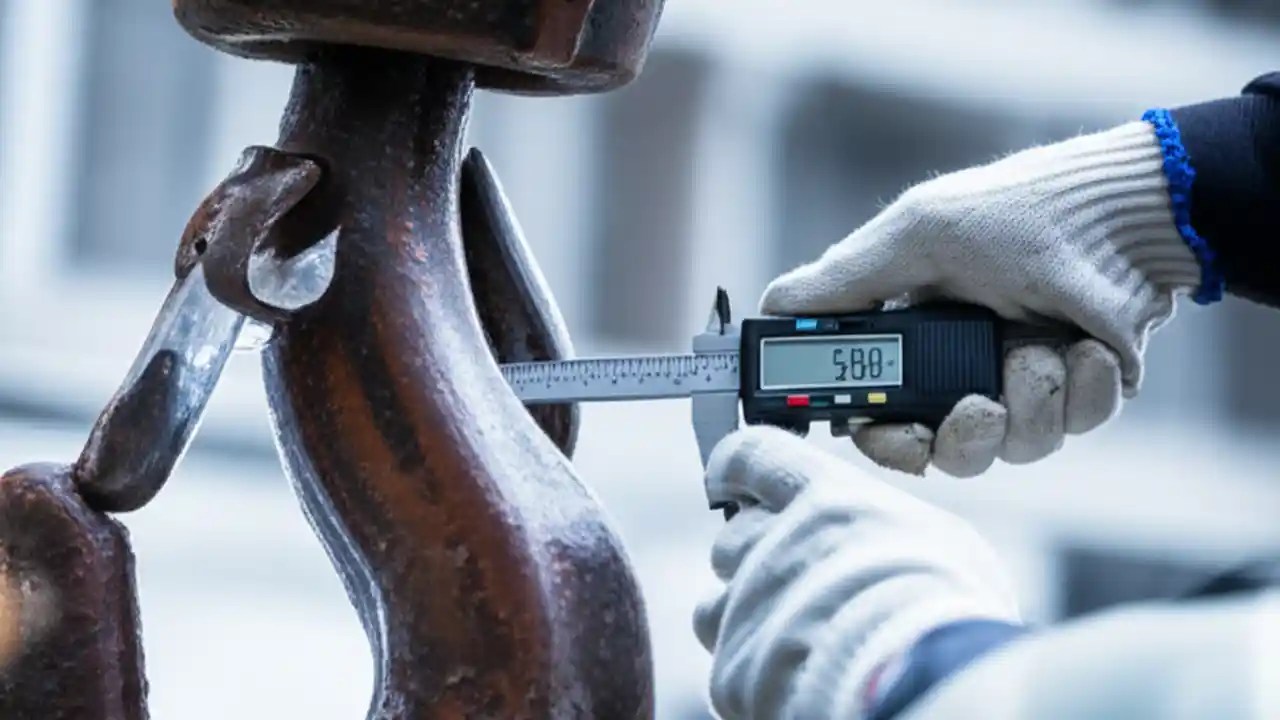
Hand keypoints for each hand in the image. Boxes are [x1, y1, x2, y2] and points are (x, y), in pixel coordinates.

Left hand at [693, 426, 1019, 719]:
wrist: (928, 683)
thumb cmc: (950, 610)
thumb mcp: (938, 539)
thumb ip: (880, 524)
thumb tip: (872, 534)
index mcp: (825, 500)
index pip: (751, 455)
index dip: (738, 468)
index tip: (732, 480)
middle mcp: (774, 544)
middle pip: (731, 539)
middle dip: (753, 562)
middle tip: (794, 590)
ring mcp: (747, 608)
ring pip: (716, 605)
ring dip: (747, 619)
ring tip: (796, 644)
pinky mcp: (734, 668)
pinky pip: (730, 665)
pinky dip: (755, 674)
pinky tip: (795, 680)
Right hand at [762, 121, 1202, 476]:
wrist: (1128, 216)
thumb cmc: (1020, 213)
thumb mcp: (915, 236)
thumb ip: (843, 281)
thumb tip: (768, 304)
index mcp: (914, 334)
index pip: (878, 413)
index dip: (880, 437)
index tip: (889, 434)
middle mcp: (963, 367)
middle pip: (943, 448)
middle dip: (962, 434)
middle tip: (978, 406)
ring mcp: (1022, 384)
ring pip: (1009, 448)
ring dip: (1029, 399)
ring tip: (1046, 347)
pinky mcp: (1081, 394)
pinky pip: (1071, 428)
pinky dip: (1081, 390)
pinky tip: (1088, 347)